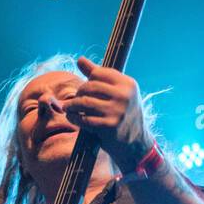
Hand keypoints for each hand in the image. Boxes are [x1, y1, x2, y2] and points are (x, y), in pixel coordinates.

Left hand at [65, 56, 154, 171]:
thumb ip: (98, 75)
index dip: (88, 80)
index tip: (85, 89)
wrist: (135, 144)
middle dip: (78, 93)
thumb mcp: (117, 93)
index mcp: (127, 84)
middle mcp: (124, 95)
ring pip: (84, 102)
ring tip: (68, 108)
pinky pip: (84, 119)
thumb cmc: (123, 115)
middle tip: (73, 101)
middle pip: (89, 87)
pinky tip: (72, 117)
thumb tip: (80, 59)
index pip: (99, 73)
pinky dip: (74, 118)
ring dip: (72, 106)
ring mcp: (117, 111)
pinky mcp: (108, 126)